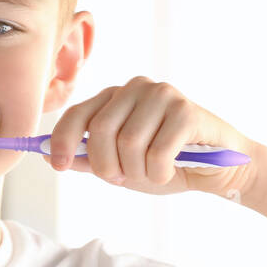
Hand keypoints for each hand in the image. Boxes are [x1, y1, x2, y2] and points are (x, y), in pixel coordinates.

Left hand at [44, 77, 255, 198]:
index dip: (62, 140)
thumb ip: (87, 159)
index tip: (58, 166)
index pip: (78, 114)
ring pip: (128, 143)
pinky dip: (159, 172)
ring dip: (137, 172)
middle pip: (100, 131)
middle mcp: (136, 88)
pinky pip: (157, 151)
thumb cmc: (167, 165)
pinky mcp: (186, 109)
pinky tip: (171, 171)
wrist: (219, 170)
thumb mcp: (120, 166)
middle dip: (106, 166)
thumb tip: (46, 154)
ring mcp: (162, 94)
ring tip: (152, 174)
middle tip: (121, 179)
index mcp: (115, 98)